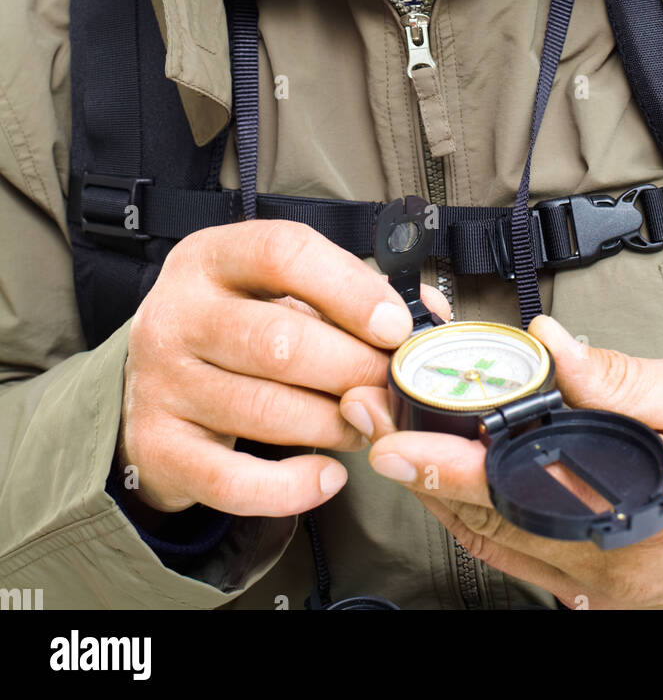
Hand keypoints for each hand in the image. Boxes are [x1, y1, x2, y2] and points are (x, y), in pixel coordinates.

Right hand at [116, 218, 448, 519]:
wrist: (153, 387)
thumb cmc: (241, 326)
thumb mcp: (282, 290)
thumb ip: (353, 292)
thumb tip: (429, 314)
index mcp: (211, 258)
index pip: (282, 253)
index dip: (349, 289)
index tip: (396, 326)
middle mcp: (175, 314)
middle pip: (280, 341)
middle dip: (352, 368)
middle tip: (389, 385)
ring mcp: (160, 384)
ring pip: (264, 411)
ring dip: (333, 425)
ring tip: (363, 424)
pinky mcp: (158, 449)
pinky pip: (233, 481)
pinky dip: (292, 487)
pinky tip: (328, 477)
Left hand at [341, 315, 662, 608]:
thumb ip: (625, 376)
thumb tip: (556, 342)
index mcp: (629, 504)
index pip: (517, 484)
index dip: (447, 460)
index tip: (397, 433)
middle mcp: (599, 554)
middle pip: (483, 514)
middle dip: (415, 464)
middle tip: (370, 416)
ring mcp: (589, 580)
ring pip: (487, 538)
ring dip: (431, 488)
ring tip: (390, 433)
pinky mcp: (586, 585)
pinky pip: (510, 555)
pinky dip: (468, 515)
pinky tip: (444, 481)